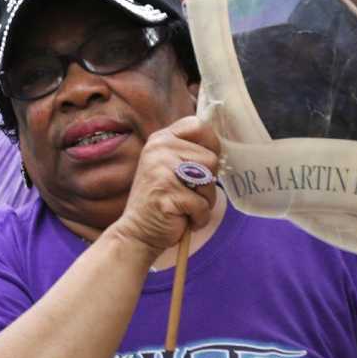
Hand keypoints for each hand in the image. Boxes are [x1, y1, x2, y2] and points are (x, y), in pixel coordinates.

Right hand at [107, 117, 222, 262]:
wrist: (137, 232)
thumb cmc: (162, 200)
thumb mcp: (171, 167)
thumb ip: (189, 153)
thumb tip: (219, 149)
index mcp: (161, 139)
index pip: (198, 126)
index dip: (210, 145)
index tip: (204, 165)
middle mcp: (159, 149)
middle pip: (211, 158)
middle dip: (207, 183)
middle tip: (187, 194)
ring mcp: (161, 169)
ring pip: (209, 181)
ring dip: (204, 200)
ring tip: (184, 205)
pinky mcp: (167, 192)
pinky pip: (202, 204)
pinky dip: (198, 217)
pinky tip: (181, 218)